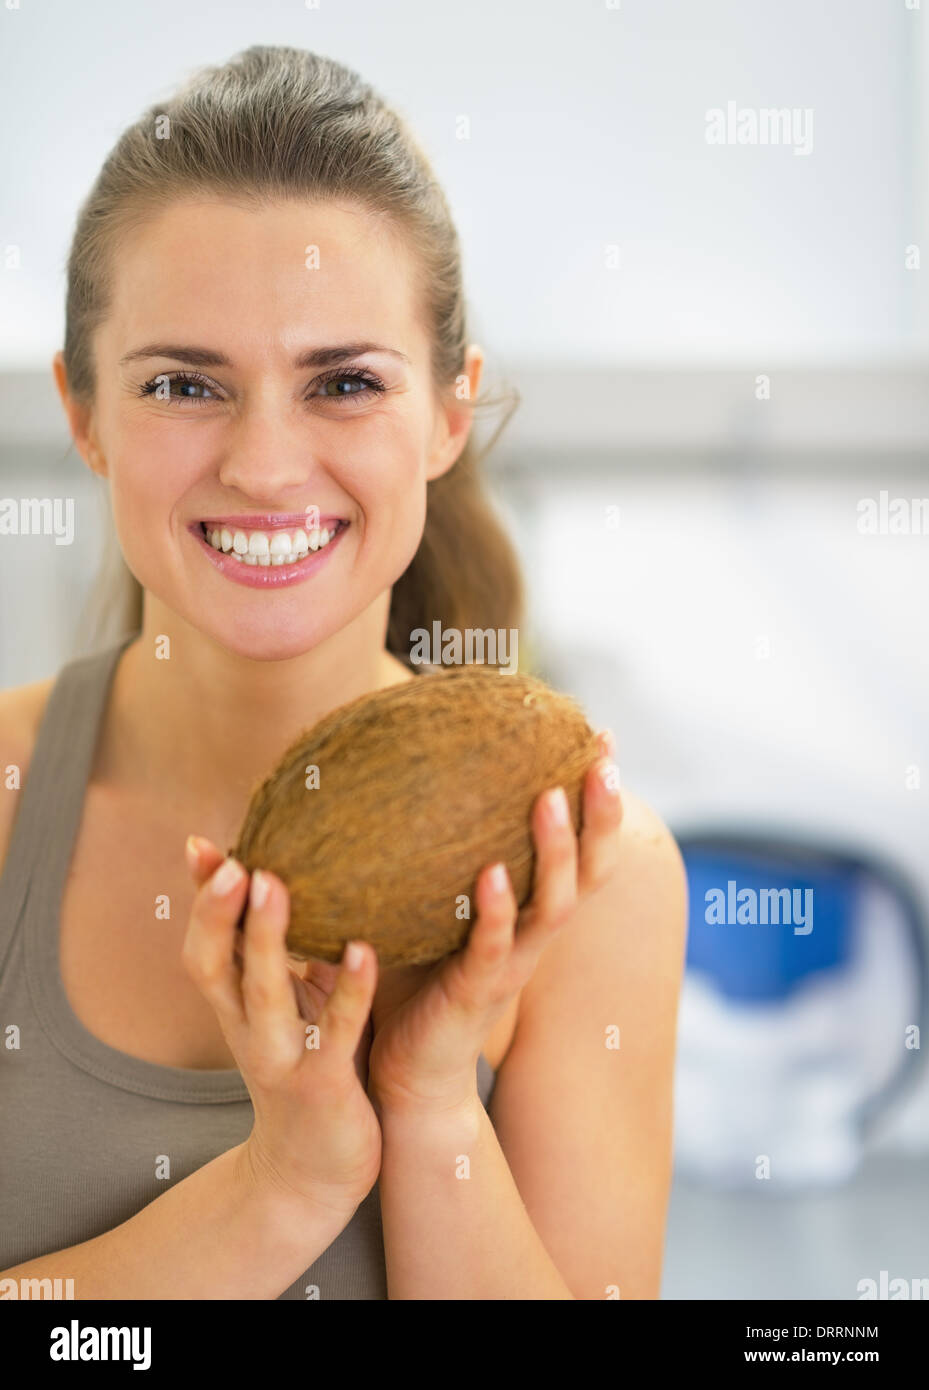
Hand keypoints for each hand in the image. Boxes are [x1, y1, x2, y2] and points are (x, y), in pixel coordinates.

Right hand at [182, 837, 381, 1218]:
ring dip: (265, 937)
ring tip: (274, 882)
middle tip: (234, 860)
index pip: (205, 946)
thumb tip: (272, 877)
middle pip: (215, 965)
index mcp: (236, 1007)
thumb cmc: (308, 1070)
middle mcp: (247, 1029)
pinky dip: (347, 989)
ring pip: (263, 992)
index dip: (201, 900)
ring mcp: (283, 1057)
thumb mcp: (284, 1009)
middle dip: (217, 912)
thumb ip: (276, 953)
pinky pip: (336, 1030)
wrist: (312, 1175)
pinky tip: (364, 949)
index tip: (198, 844)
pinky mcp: (324, 1083)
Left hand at [366, 731, 622, 1115]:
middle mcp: (534, 935)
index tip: (603, 738)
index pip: (580, 847)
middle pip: (588, 870)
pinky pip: (494, 948)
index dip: (598, 798)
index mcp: (530, 912)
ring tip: (550, 797)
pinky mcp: (478, 992)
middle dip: (600, 815)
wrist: (411, 1072)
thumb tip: (399, 777)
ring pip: (553, 905)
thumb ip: (434, 857)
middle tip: (602, 759)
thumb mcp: (435, 910)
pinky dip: (498, 911)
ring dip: (555, 851)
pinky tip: (491, 874)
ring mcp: (512, 963)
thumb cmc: (421, 985)